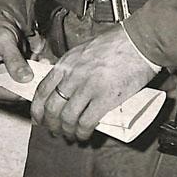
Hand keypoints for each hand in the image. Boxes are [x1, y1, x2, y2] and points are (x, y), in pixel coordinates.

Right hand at [0, 7, 32, 102]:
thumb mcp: (4, 40)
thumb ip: (14, 59)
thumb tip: (25, 78)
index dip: (9, 93)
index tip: (25, 90)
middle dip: (18, 89)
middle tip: (35, 84)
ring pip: (7, 93)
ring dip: (22, 86)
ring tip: (37, 77)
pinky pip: (12, 87)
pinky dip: (23, 82)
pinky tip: (33, 74)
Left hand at [30, 25, 157, 142]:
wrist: (139, 41)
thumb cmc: (117, 43)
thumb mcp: (86, 50)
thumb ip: (76, 65)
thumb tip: (71, 82)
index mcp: (67, 62)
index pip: (43, 89)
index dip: (37, 108)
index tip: (38, 118)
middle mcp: (73, 75)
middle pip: (52, 107)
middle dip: (51, 124)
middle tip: (56, 131)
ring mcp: (88, 87)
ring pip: (67, 117)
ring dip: (67, 131)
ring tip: (72, 135)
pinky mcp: (104, 97)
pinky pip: (86, 121)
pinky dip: (82, 132)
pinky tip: (84, 135)